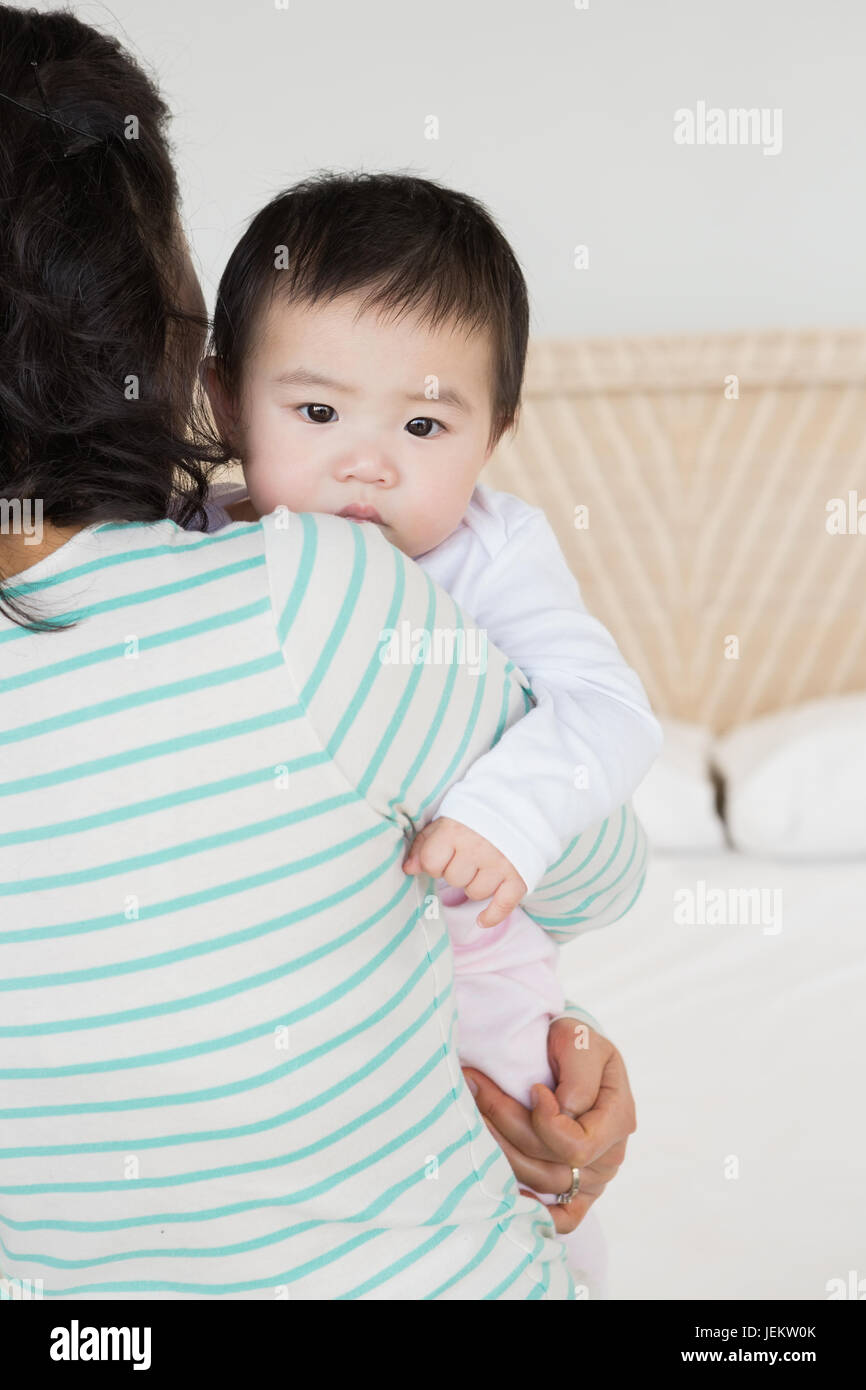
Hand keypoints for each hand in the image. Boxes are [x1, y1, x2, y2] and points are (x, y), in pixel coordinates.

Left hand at [402, 816, 526, 927]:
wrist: (518, 808)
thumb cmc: (474, 819)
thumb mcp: (444, 823)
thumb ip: (423, 845)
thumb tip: (408, 869)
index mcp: (456, 830)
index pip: (431, 863)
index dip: (434, 862)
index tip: (443, 855)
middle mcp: (478, 847)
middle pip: (454, 879)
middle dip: (456, 872)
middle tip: (466, 858)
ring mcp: (500, 862)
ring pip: (476, 893)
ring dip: (475, 885)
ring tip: (481, 868)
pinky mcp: (519, 875)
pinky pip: (503, 906)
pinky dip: (492, 915)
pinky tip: (482, 919)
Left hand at [461, 1021, 635, 1233]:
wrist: (572, 1052)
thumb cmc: (576, 1043)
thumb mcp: (580, 1040)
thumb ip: (576, 1075)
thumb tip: (553, 1107)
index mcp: (618, 1118)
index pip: (577, 1146)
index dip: (546, 1123)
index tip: (531, 1088)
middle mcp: (609, 1155)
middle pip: (550, 1165)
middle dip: (506, 1124)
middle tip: (474, 1085)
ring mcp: (593, 1177)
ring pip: (540, 1183)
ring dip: (499, 1150)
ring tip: (471, 1112)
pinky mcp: (578, 1190)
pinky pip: (563, 1218)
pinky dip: (537, 1213)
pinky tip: (507, 1193)